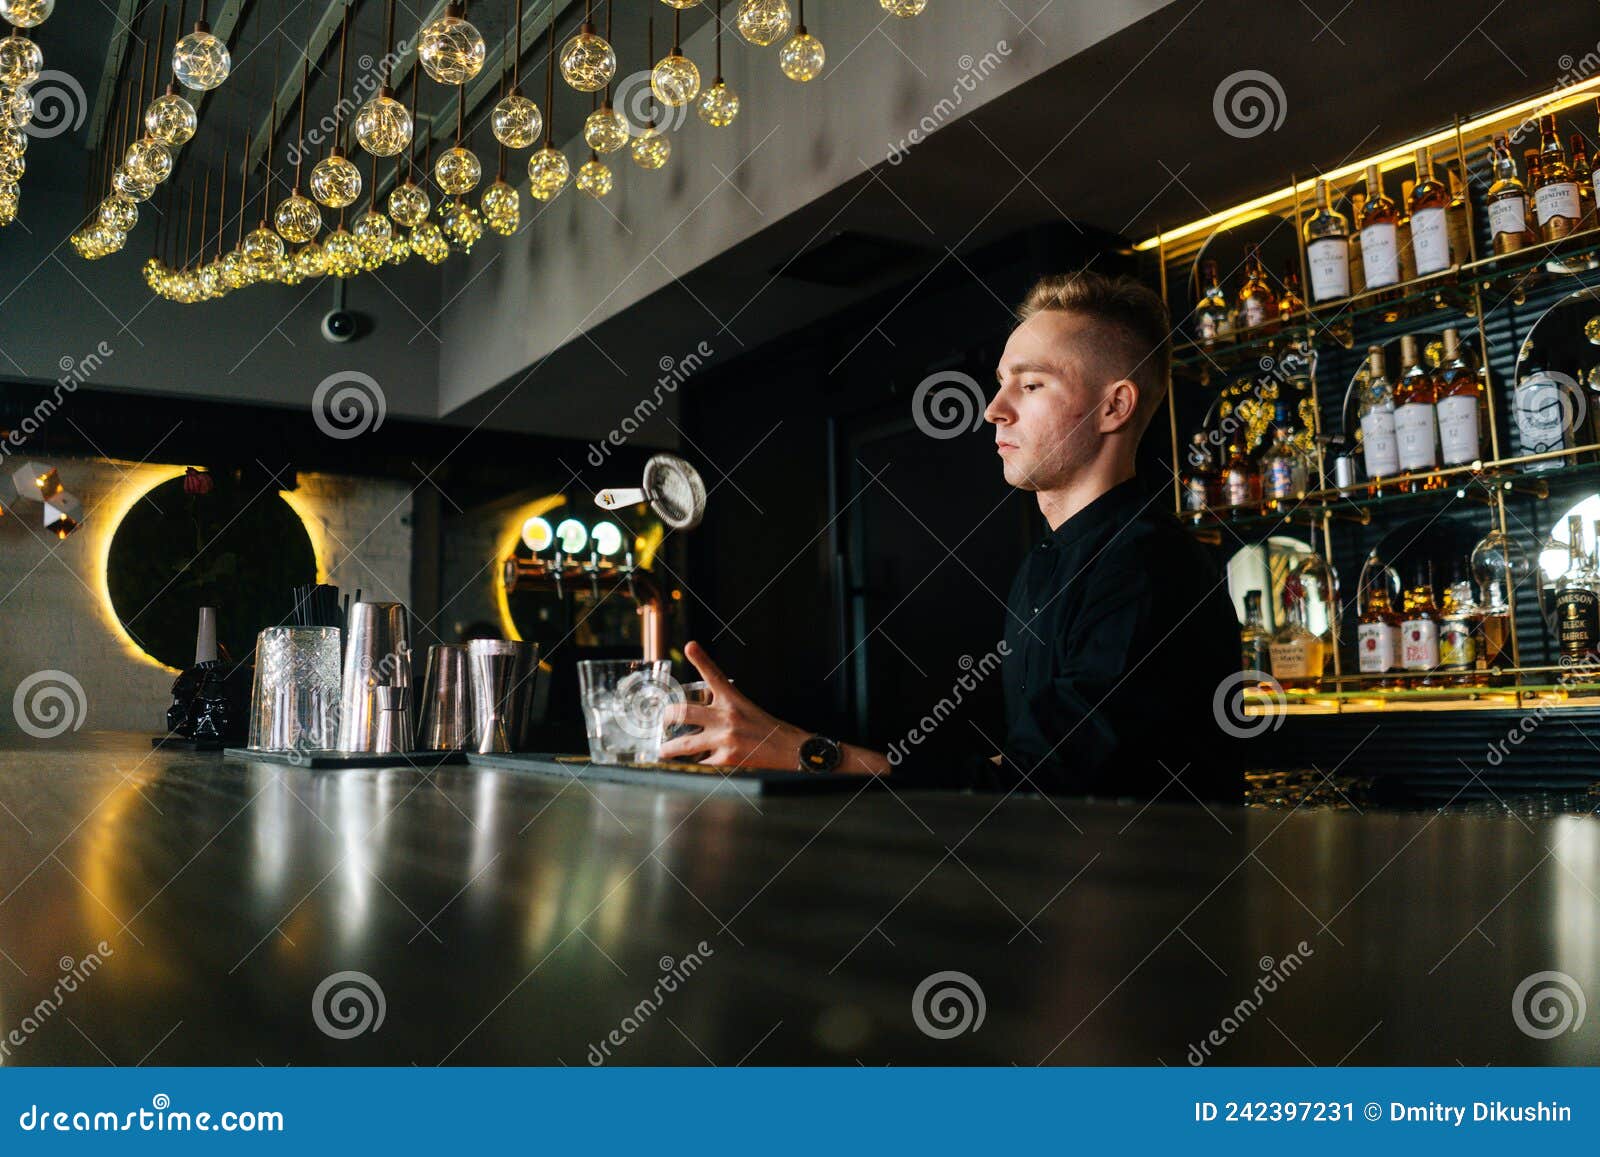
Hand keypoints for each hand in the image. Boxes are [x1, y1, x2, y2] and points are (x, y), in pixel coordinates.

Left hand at [657, 641, 810, 768]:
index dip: (700, 658)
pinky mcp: (726, 759)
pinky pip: (701, 762)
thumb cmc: (769, 730)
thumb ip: (723, 706)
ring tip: (663, 751)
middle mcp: (727, 716)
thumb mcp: (746, 708)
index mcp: (733, 699)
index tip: (690, 647)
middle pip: (685, 711)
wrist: (790, 750)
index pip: (714, 675)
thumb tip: (701, 712)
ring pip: (685, 743)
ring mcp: (725, 738)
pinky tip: (691, 766)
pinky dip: (695, 764)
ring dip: (670, 748)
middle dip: (667, 717)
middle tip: (662, 720)